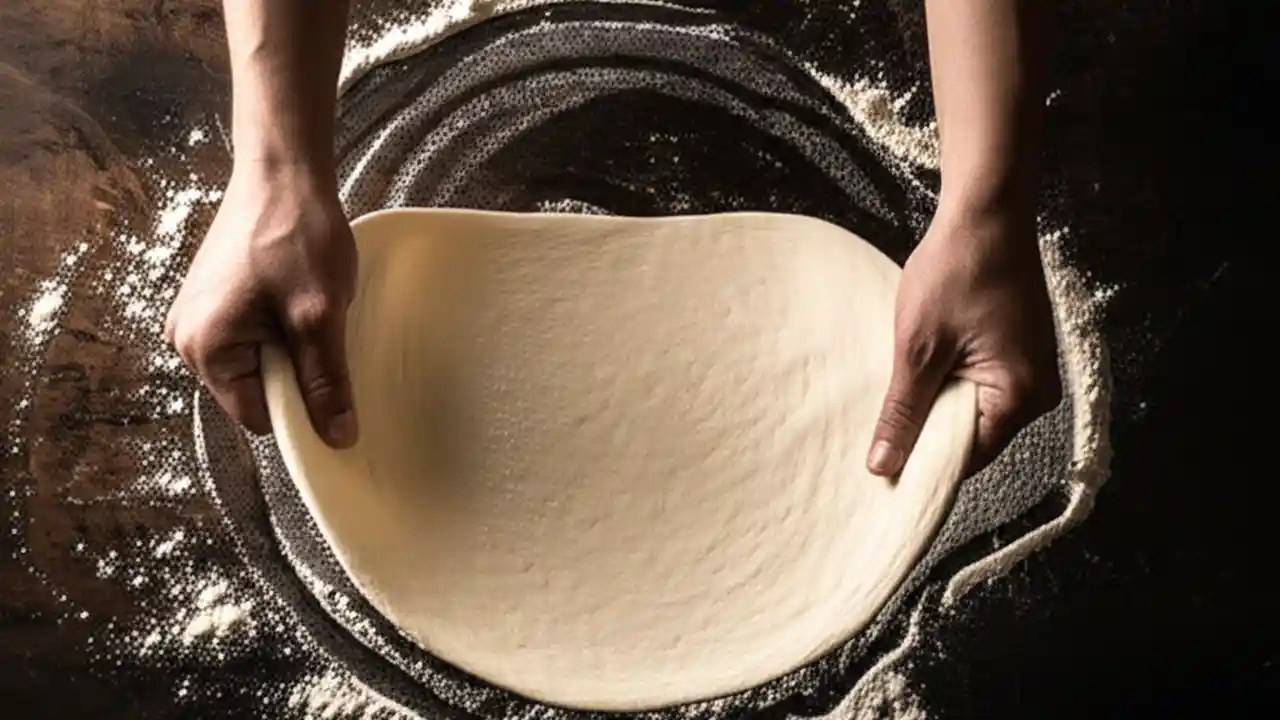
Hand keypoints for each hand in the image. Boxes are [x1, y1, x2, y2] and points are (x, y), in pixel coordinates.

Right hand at [165, 161, 358, 446]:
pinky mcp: (215, 298)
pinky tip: (301, 301)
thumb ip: (325, 382)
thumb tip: (337, 437)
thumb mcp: (319, 317)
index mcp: (203, 349)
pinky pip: (253, 337)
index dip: (300, 410)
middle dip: (295, 375)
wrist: (283, 171)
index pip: (257, 416)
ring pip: (259, 363)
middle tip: (323, 336)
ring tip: (311, 312)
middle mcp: (187, 337)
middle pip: (255, 391)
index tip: (335, 389)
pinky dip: (282, 329)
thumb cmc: (296, 234)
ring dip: (292, 349)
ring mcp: (198, 315)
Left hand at [866, 202, 1059, 475]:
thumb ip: (903, 412)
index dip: (923, 467)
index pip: (967, 458)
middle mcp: (1037, 392)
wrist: (986, 213)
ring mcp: (1031, 370)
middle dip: (926, 436)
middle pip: (972, 437)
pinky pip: (979, 385)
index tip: (882, 474)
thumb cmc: (956, 272)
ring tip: (894, 404)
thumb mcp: (918, 349)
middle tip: (877, 439)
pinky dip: (947, 385)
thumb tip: (884, 467)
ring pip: (972, 410)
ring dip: (934, 407)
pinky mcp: (1019, 351)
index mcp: (1021, 398)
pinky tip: (916, 377)